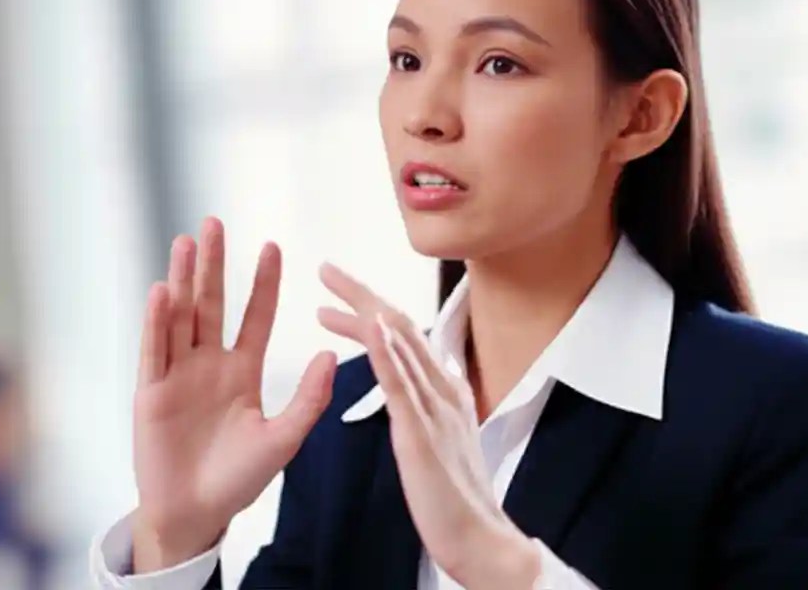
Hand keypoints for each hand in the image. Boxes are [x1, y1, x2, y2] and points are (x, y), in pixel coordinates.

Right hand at [131, 218, 336, 571]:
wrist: (196, 515)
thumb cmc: (239, 479)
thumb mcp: (283, 439)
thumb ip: (308, 398)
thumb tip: (334, 356)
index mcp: (242, 371)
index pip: (254, 316)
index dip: (262, 283)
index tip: (271, 246)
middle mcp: (209, 365)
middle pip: (211, 304)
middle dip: (214, 264)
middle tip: (214, 222)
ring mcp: (178, 375)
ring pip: (180, 317)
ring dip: (182, 279)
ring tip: (186, 241)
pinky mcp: (152, 393)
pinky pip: (155, 350)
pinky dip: (157, 321)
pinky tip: (161, 290)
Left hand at [317, 264, 540, 588]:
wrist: (481, 538)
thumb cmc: (458, 498)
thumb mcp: (447, 439)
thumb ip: (437, 406)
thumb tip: (426, 381)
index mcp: (447, 391)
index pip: (407, 336)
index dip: (374, 308)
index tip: (344, 294)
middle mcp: (443, 389)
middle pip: (400, 326)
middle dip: (361, 294)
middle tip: (326, 270)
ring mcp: (434, 408)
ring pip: (399, 345)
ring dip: (362, 310)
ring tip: (329, 290)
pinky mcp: (421, 433)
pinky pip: (401, 384)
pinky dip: (385, 351)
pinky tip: (368, 328)